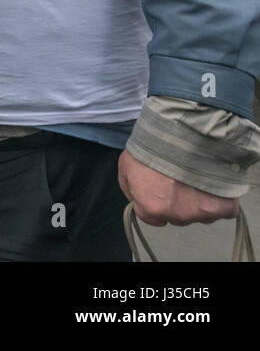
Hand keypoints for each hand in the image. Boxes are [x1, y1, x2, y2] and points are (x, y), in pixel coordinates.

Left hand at [118, 150, 237, 225]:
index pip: (152, 219)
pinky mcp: (225, 206)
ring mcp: (203, 212)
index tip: (159, 190)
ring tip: (197, 177)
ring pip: (201, 214)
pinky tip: (215, 183)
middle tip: (179, 179)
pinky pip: (224, 211)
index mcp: (152, 208)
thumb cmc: (154, 146)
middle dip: (177, 202)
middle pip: (178, 216)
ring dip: (200, 201)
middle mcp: (178, 216)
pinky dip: (222, 200)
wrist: (186, 132)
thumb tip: (137, 200)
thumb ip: (131, 188)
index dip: (155, 203)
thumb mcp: (127, 166)